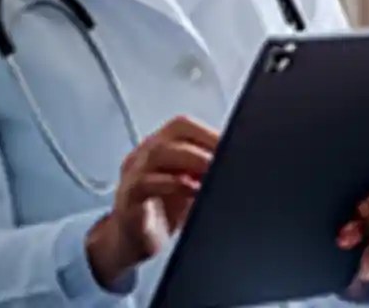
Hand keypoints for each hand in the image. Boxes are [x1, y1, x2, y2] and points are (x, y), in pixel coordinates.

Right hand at [87, 116, 218, 285]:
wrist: (129, 241)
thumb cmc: (162, 210)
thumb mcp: (189, 186)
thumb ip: (206, 172)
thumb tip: (240, 164)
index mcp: (159, 147)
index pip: (183, 126)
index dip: (209, 133)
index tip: (235, 144)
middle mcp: (143, 155)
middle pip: (172, 135)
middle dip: (203, 144)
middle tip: (227, 158)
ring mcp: (133, 175)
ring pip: (156, 154)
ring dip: (190, 161)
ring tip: (213, 172)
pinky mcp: (128, 199)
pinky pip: (144, 184)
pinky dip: (170, 184)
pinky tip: (190, 190)